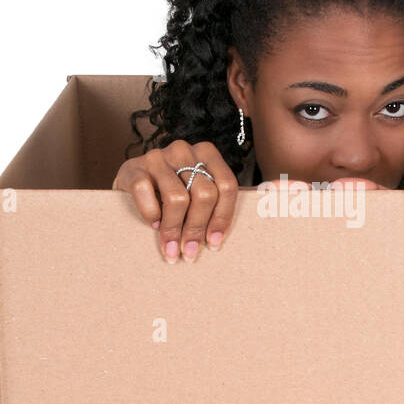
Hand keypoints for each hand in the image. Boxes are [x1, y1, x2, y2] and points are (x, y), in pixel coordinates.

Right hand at [112, 141, 237, 262]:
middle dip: (197, 229)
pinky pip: (146, 193)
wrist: (131, 183)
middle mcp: (183, 150)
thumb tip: (273, 193)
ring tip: (171, 250)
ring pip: (177, 198)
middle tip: (189, 253)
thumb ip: (228, 195)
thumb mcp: (200, 189)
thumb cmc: (173, 192)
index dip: (222, 218)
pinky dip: (151, 214)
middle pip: (204, 194)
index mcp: (207, 153)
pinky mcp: (133, 167)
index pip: (226, 185)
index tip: (214, 244)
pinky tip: (153, 225)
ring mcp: (157, 156)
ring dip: (174, 230)